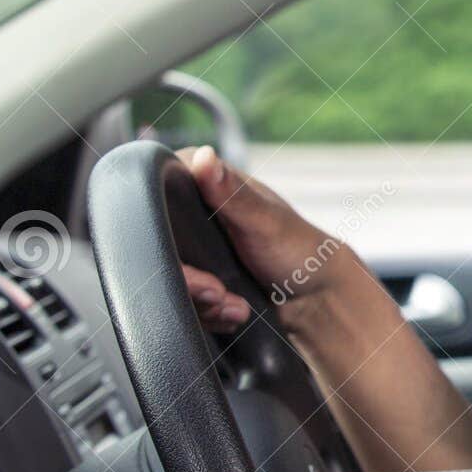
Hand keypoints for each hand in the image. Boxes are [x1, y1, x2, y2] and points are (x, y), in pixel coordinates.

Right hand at [176, 145, 365, 331]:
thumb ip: (231, 193)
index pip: (156, 194)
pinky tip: (233, 311)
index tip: (189, 259)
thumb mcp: (264, 220)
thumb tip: (204, 157)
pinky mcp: (199, 278)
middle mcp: (196, 212)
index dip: (161, 232)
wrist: (315, 299)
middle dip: (189, 281)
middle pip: (157, 245)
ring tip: (233, 306)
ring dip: (201, 303)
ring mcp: (195, 249)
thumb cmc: (299, 249)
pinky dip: (207, 314)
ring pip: (167, 278)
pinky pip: (182, 300)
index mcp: (207, 183)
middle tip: (217, 293)